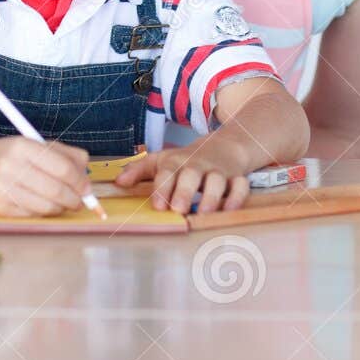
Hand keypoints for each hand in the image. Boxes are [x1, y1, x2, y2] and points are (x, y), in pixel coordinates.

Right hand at [0, 137, 90, 217]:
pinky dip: (44, 212)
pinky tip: (45, 206)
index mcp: (22, 146)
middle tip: (80, 200)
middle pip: (55, 190)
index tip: (87, 187)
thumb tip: (86, 172)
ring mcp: (2, 188)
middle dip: (75, 198)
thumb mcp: (36, 144)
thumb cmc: (11, 154)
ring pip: (46, 207)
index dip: (80, 180)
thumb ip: (65, 154)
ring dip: (61, 208)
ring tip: (64, 203)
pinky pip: (32, 215)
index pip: (62, 168)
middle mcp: (10, 167)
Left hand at [115, 142, 249, 213]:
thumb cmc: (186, 159)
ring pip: (218, 181)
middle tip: (178, 209)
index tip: (158, 205)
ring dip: (212, 197)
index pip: (167, 171)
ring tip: (204, 213)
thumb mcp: (162, 160)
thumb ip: (139, 170)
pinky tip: (229, 211)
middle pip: (192, 175)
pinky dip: (237, 197)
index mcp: (176, 161)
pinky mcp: (236, 177)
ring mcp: (218, 171)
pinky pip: (241, 186)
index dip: (162, 187)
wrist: (224, 146)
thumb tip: (118, 182)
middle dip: (185, 191)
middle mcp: (197, 165)